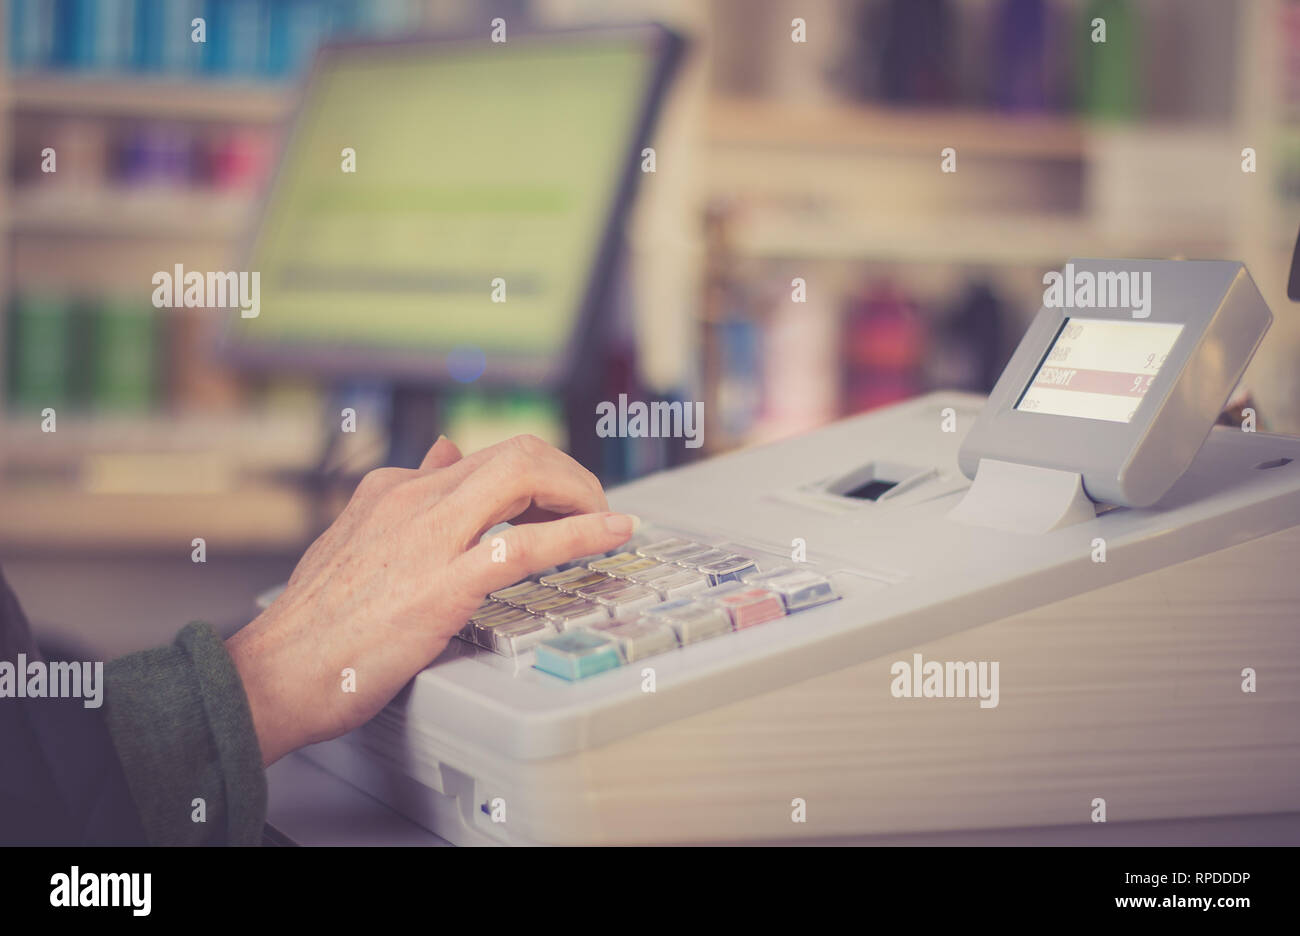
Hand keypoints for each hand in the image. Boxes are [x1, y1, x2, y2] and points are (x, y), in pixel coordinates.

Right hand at [225, 434, 637, 765]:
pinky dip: (581, 533)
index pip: (485, 456)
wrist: (274, 675)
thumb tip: (444, 452)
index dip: (537, 475)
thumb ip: (405, 497)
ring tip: (607, 518)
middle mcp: (413, 500)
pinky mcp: (441, 584)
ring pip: (524, 477)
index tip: (560, 501)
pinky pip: (526, 543)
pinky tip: (612, 534)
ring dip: (580, 493)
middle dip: (567, 474)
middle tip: (592, 508)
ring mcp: (428, 537)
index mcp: (394, 491)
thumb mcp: (356, 541)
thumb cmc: (314, 624)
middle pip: (516, 453)